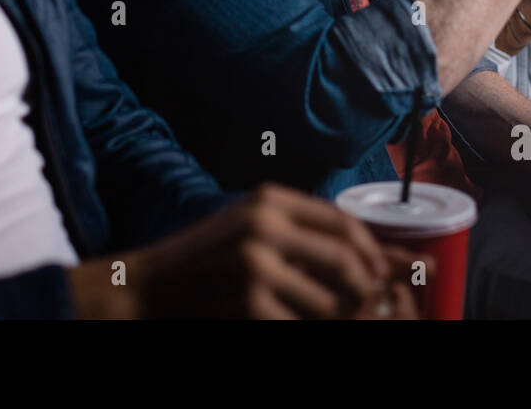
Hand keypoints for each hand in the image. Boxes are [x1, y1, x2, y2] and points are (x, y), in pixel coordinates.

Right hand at [69, 183, 422, 318]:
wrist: (145, 291)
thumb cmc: (204, 263)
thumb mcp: (251, 232)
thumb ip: (305, 237)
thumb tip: (384, 257)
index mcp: (267, 200)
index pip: (345, 222)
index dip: (371, 253)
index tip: (377, 275)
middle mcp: (264, 225)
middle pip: (347, 261)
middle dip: (365, 291)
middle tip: (365, 306)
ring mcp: (255, 266)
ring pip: (332, 302)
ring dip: (337, 319)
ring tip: (323, 318)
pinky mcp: (248, 305)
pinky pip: (303, 326)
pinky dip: (305, 329)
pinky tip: (287, 323)